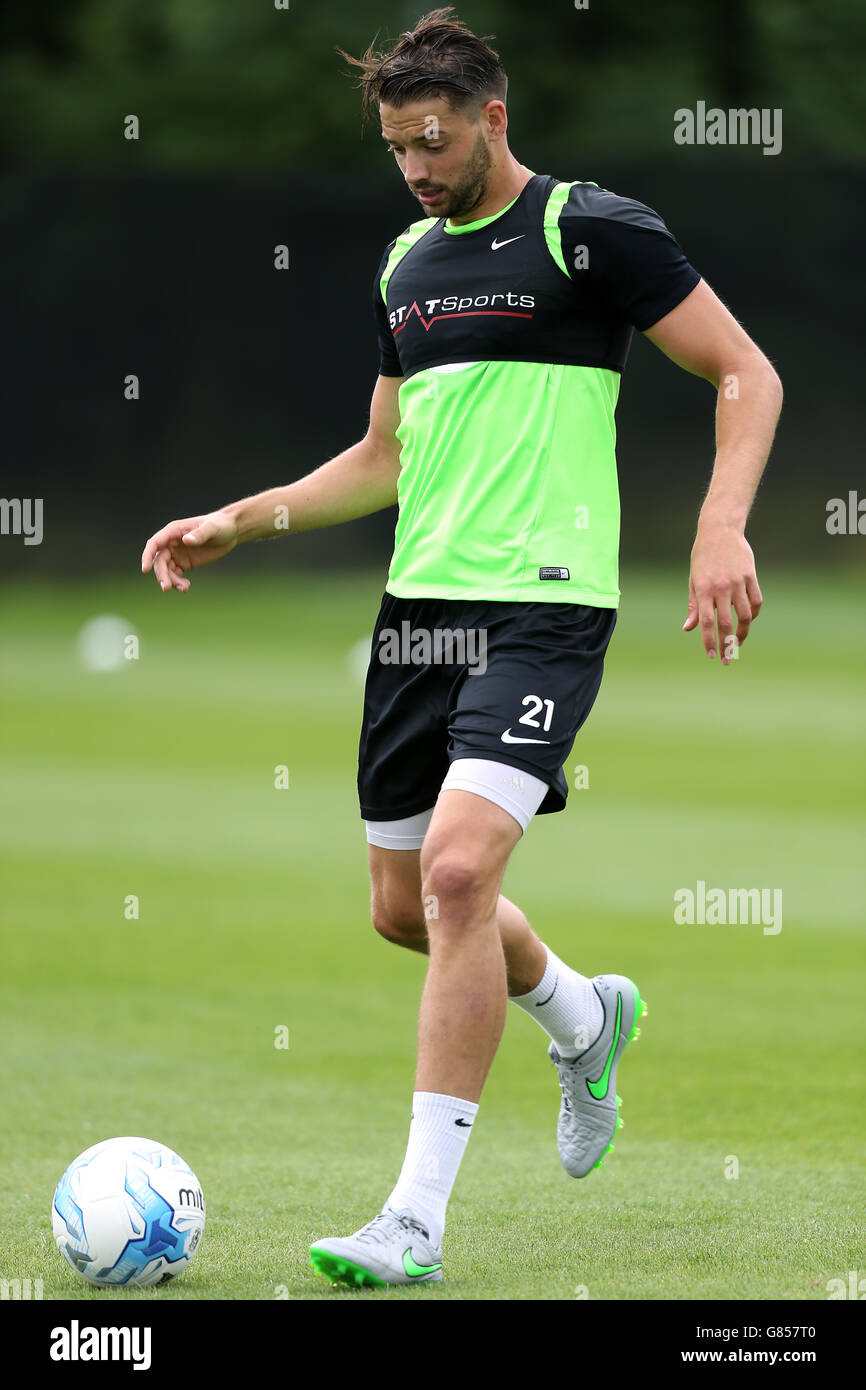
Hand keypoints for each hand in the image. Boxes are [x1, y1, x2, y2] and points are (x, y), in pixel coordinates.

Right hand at [141, 510, 237, 591]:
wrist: (230, 532)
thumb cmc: (220, 525)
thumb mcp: (212, 528)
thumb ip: (199, 534)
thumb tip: (186, 540)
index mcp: (173, 531)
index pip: (154, 544)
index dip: (147, 556)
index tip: (145, 569)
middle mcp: (171, 543)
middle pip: (159, 561)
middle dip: (162, 575)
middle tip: (167, 588)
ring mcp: (177, 554)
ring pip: (166, 571)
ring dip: (171, 581)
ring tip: (184, 588)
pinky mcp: (184, 563)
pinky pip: (175, 575)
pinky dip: (178, 583)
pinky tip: (186, 587)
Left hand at [683, 523, 761, 663]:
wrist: (720, 530)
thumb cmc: (702, 557)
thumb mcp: (693, 580)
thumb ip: (693, 605)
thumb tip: (688, 628)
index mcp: (703, 589)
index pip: (706, 622)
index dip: (709, 641)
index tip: (712, 656)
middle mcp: (721, 588)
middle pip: (727, 623)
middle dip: (727, 644)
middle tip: (727, 659)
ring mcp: (738, 582)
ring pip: (745, 615)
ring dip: (742, 633)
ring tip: (737, 643)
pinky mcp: (751, 576)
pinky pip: (756, 601)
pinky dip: (754, 614)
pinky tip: (748, 621)